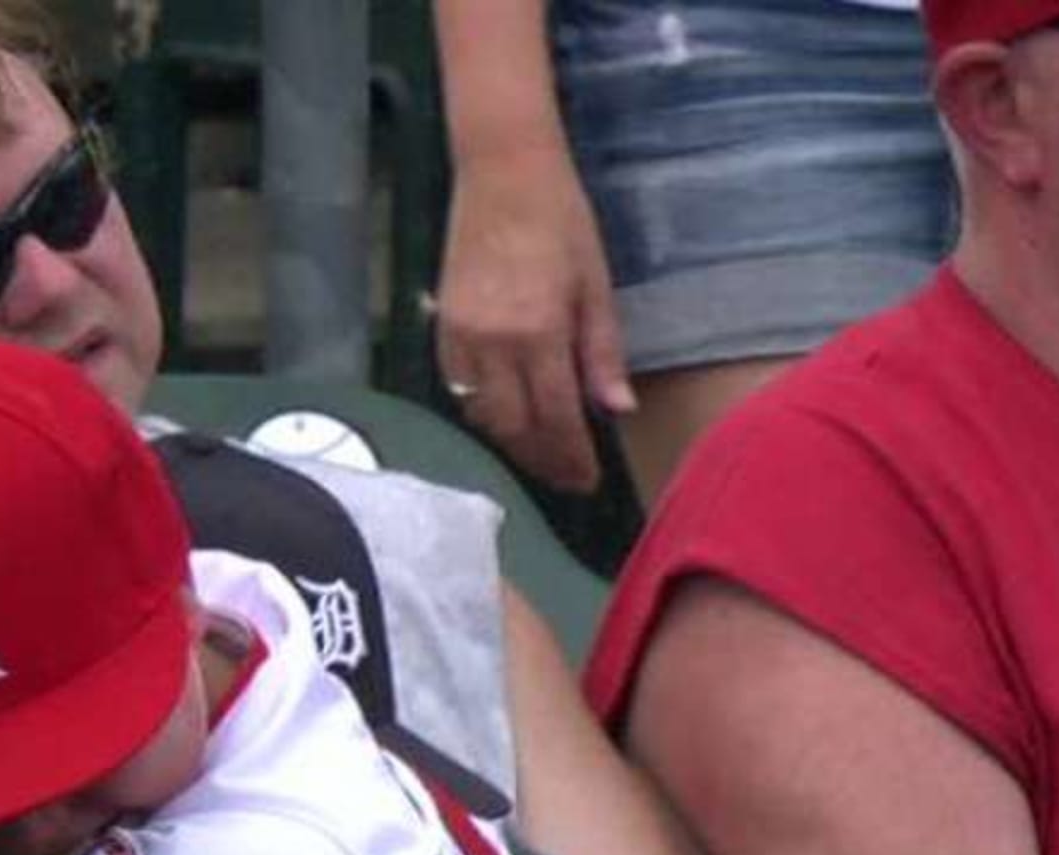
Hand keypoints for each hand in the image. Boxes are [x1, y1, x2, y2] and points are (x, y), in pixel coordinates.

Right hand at [435, 145, 635, 495]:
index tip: (588, 480)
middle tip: (566, 477)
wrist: (502, 172)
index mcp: (539, 331)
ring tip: (539, 451)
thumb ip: (602, 352)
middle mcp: (493, 343)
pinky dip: (482, 410)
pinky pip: (458, 388)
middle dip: (541, 459)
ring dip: (511, 440)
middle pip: (513, 427)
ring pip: (481, 414)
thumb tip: (617, 410)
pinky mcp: (441, 327)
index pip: (556, 416)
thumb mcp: (596, 283)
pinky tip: (505, 413)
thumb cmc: (562, 219)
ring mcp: (461, 337)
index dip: (572, 455)